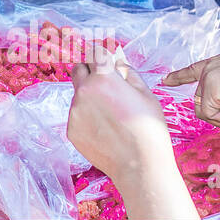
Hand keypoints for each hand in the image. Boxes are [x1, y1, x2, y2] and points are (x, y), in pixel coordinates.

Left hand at [68, 57, 173, 178]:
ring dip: (89, 96)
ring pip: (78, 94)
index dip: (101, 55)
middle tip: (104, 82)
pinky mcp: (71, 129)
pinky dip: (86, 117)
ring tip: (110, 114)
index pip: (94, 53)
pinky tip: (104, 129)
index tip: (104, 59)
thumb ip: (128, 72)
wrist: (140, 165)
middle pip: (78, 69)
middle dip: (89, 71)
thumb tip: (117, 60)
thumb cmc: (148, 130)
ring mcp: (74, 111)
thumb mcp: (146, 94)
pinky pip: (76, 115)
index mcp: (103, 78)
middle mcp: (84, 91)